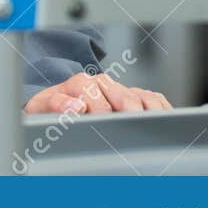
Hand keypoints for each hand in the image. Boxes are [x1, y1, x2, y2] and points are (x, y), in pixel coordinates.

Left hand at [25, 71, 171, 115]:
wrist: (55, 108)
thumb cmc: (50, 111)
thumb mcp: (42, 108)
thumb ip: (55, 105)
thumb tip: (74, 106)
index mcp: (79, 84)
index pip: (92, 91)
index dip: (97, 107)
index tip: (102, 119)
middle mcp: (102, 84)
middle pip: (122, 94)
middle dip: (127, 108)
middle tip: (132, 121)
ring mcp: (120, 90)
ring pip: (141, 95)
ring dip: (149, 109)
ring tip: (152, 123)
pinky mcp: (135, 98)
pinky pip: (153, 99)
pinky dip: (161, 109)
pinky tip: (165, 121)